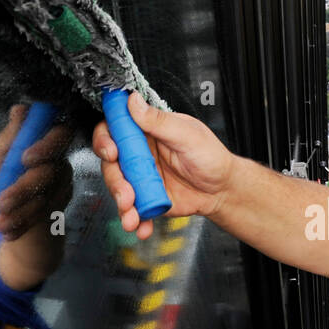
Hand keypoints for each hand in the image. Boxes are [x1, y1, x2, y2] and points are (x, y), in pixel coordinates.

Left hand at [0, 103, 73, 239]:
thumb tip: (20, 111)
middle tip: (2, 202)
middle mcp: (61, 161)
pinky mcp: (60, 206)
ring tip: (0, 224)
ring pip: (46, 198)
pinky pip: (43, 216)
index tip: (24, 158)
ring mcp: (63, 185)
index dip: (46, 145)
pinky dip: (23, 225)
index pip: (59, 134)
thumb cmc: (5, 173)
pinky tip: (8, 232)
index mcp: (48, 141)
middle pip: (51, 172)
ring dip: (21, 212)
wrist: (14, 210)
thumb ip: (9, 140)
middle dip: (24, 188)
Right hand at [92, 92, 235, 240]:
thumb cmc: (211, 157)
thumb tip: (133, 101)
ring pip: (119, 187)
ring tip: (132, 214)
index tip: (111, 152)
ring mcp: (142, 177)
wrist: (223, 190)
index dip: (105, 138)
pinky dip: (135, 220)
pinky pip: (134, 209)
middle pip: (111, 162)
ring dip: (122, 203)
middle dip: (114, 179)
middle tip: (126, 191)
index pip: (115, 128)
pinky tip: (141, 227)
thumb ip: (159, 121)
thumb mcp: (188, 135)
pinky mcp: (146, 198)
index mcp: (147, 131)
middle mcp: (140, 153)